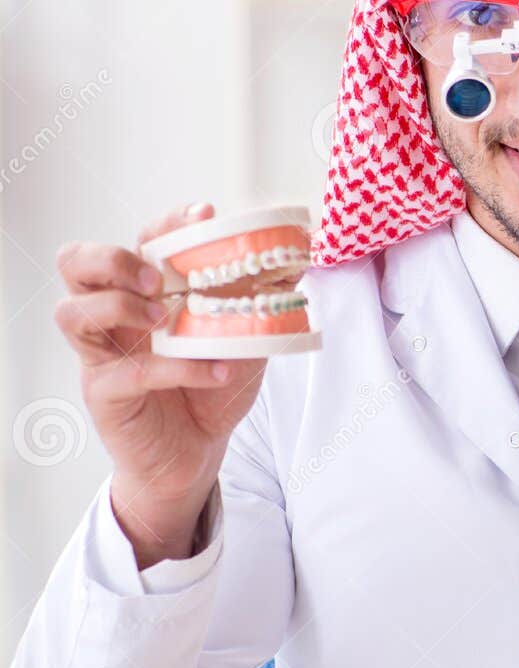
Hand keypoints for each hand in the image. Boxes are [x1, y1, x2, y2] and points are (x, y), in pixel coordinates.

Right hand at [54, 203, 266, 568]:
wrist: (199, 452)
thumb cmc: (212, 389)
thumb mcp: (246, 340)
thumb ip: (261, 303)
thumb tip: (297, 263)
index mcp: (146, 292)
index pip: (141, 240)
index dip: (167, 222)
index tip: (206, 214)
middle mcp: (114, 315)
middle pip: (76, 262)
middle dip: (115, 260)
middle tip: (160, 279)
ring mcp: (102, 353)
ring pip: (73, 312)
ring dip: (120, 307)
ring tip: (165, 319)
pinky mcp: (105, 392)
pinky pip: (128, 372)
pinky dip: (177, 368)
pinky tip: (216, 371)